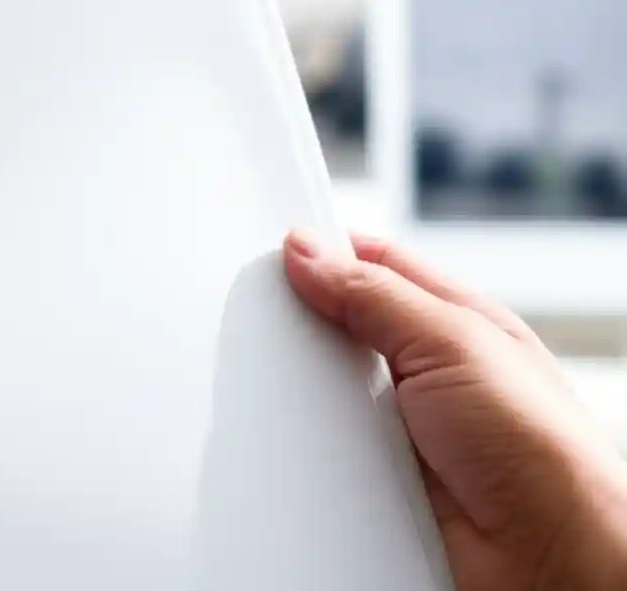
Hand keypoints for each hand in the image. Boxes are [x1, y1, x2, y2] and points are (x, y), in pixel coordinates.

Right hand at [284, 231, 626, 590]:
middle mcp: (424, 372)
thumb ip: (375, 295)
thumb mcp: (453, 342)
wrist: (546, 559)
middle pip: (339, 329)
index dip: (324, 255)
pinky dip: (302, 446)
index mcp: (451, 322)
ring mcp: (397, 426)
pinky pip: (318, 450)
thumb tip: (310, 252)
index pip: (374, 267)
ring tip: (285, 389)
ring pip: (322, 393)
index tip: (273, 254)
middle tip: (265, 319)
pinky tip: (293, 444)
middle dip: (302, 326)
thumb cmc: (540, 450)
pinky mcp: (374, 477)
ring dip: (301, 394)